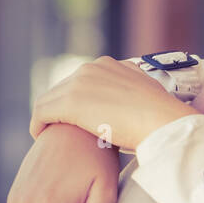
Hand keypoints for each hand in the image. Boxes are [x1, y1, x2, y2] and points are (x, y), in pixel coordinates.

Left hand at [29, 55, 186, 150]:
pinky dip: (38, 124)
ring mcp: (81, 82)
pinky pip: (42, 111)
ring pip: (50, 98)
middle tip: (59, 129)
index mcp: (111, 65)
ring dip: (47, 117)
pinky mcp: (71, 101)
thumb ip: (134, 95)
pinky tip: (41, 137)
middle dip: (58, 108)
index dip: (76, 101)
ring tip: (48, 134)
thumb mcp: (148, 98)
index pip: (82, 81)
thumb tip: (133, 104)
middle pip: (63, 88)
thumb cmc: (163, 119)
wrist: (165, 124)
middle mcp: (93, 68)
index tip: (77, 120)